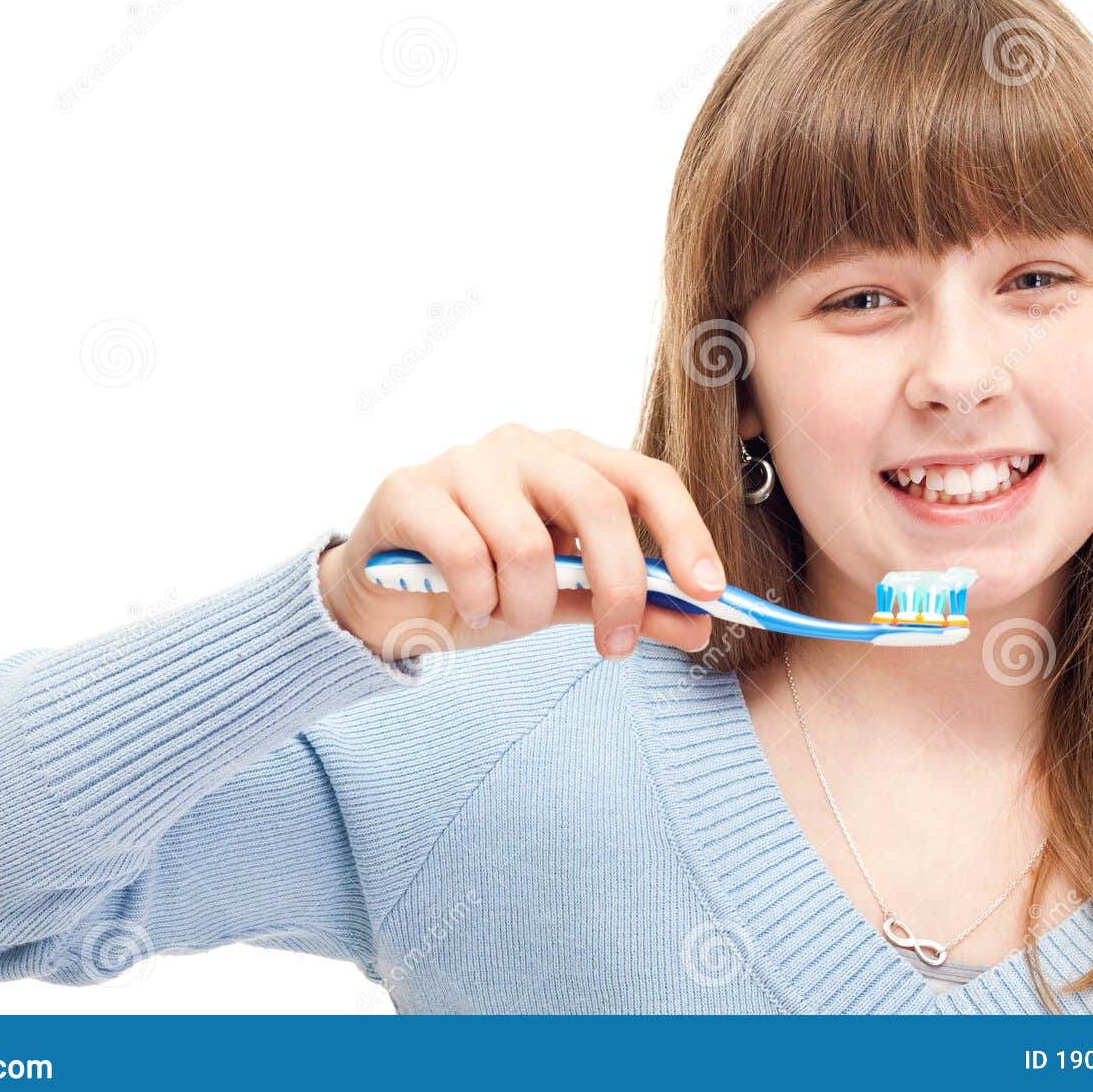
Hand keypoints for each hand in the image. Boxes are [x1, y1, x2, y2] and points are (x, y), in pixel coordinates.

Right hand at [318, 424, 727, 662]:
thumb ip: (630, 606)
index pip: (646, 477)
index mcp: (572, 458)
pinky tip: (466, 609)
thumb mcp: (566, 598)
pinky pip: (468, 557)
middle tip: (613, 646)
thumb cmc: (483, 583)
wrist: (382, 596)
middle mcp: (523, 445)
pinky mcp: (411, 491)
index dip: (686, 532)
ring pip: (528, 544)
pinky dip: (477, 602)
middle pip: (597, 505)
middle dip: (618, 587)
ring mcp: (464, 461)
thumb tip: (698, 626)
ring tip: (505, 618)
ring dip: (526, 606)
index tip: (710, 594)